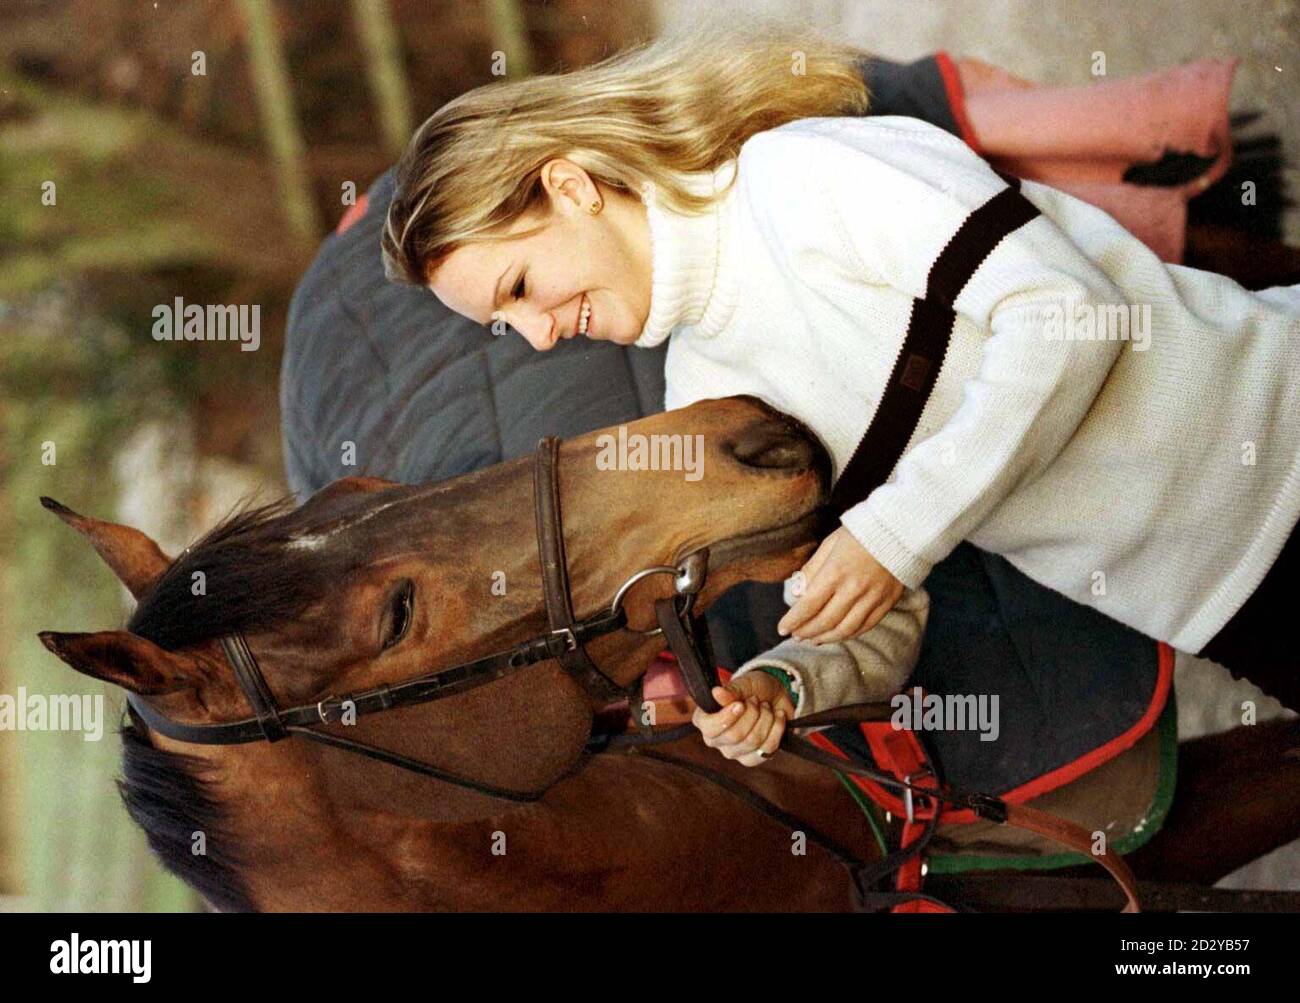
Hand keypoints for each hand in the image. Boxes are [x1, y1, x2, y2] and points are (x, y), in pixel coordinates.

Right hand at [690, 675, 793, 766]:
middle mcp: (715, 740)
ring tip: (766, 707)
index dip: (726, 718)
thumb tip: (716, 693)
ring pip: (753, 741)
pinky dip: (777, 729)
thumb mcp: (743, 684)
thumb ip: (730, 691)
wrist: (773, 695)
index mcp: (705, 720)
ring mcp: (734, 752)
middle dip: (752, 713)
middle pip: (735, 735)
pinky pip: (768, 749)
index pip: (710, 728)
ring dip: (765, 719)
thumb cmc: (752, 688)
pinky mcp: (752, 759)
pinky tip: (778, 717)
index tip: (740, 704)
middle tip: (756, 700)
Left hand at [776, 526, 903, 643]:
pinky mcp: (887, 603)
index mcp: (835, 572)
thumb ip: (812, 569)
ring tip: (813, 640)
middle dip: (806, 632)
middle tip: (795, 635)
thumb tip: (796, 593)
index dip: (793, 620)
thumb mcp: (829, 544)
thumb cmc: (860, 534)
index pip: (809, 605)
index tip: (782, 628)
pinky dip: (849, 634)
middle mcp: (853, 589)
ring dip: (826, 638)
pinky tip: (837, 635)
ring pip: (845, 629)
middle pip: (825, 621)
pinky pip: (865, 626)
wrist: (900, 531)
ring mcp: (872, 598)